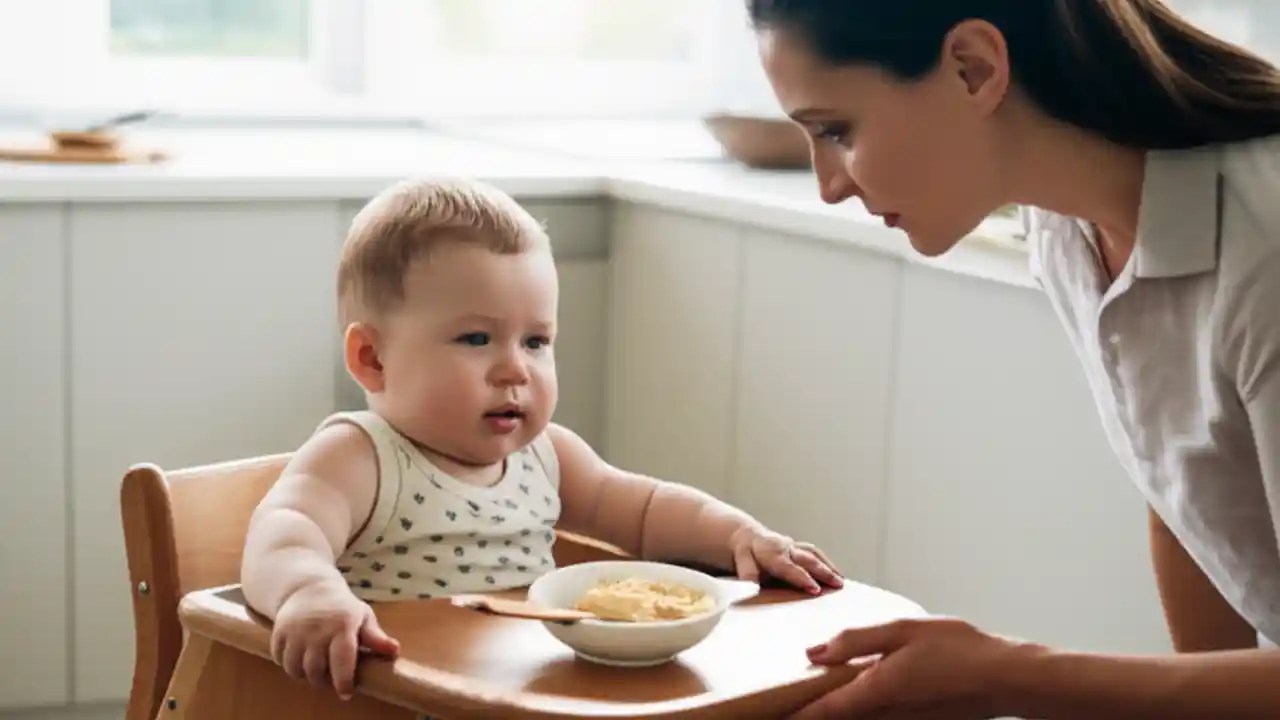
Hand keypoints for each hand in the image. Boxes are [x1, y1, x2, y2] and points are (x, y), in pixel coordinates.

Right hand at [271, 580, 400, 698]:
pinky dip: (289, 666)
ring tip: (315, 672)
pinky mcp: (278, 632)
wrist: (309, 587)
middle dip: (323, 682)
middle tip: (330, 680)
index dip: (344, 682)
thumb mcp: (362, 617)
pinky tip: (300, 661)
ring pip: (295, 669)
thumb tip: (395, 651)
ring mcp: (295, 631)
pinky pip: (280, 660)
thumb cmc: (342, 607)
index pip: (342, 661)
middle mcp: (316, 629)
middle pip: (316, 670)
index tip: (346, 694)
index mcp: (342, 626)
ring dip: (305, 676)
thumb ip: (376, 637)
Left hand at [731, 527, 843, 594]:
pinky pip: (816, 554)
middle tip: (838, 585)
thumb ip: (748, 574)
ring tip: (841, 582)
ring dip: (829, 567)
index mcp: (772, 553)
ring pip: (814, 554)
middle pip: (808, 559)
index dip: (802, 578)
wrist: (748, 538)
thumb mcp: (742, 563)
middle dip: (823, 572)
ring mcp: (795, 546)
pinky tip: (837, 575)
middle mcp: (786, 547)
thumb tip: (753, 586)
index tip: (815, 589)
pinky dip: (828, 563)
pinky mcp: (800, 547)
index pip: (789, 568)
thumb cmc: (745, 555)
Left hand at [789, 617, 1025, 718]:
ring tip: (815, 699)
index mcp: (876, 691)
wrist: (1007, 679)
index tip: (769, 717)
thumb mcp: (902, 631)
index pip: (823, 712)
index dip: (795, 717)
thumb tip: (815, 652)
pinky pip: (881, 719)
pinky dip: (862, 711)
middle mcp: (886, 715)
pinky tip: (859, 692)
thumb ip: (857, 641)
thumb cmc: (959, 649)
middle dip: (811, 716)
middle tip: (785, 707)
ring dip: (837, 714)